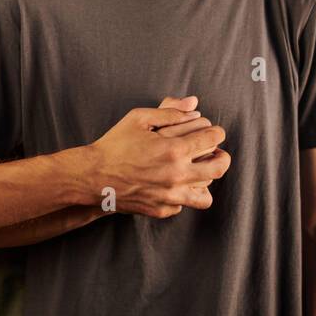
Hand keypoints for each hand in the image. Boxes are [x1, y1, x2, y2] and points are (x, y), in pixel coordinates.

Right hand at [84, 96, 228, 218]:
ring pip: (207, 195)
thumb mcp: (138, 118)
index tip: (213, 132)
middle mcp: (176, 175)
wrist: (92, 177)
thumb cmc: (114, 144)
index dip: (217, 132)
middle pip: (219, 168)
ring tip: (197, 171)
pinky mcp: (161, 210)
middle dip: (222, 157)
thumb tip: (194, 105)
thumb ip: (170, 111)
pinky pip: (184, 204)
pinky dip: (183, 194)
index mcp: (173, 150)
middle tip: (216, 152)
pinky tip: (173, 184)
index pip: (213, 139)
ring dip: (205, 180)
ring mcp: (170, 196)